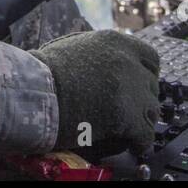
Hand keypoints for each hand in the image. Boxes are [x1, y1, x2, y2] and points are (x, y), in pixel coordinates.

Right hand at [31, 30, 160, 155]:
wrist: (35, 92)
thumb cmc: (43, 72)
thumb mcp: (75, 46)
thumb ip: (98, 52)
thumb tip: (106, 61)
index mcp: (116, 43)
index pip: (150, 58)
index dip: (146, 74)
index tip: (141, 85)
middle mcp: (128, 62)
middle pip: (151, 85)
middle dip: (142, 99)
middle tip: (130, 110)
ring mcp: (131, 90)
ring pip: (151, 110)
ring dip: (141, 120)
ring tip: (129, 130)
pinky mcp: (128, 117)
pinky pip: (146, 134)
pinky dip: (140, 141)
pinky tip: (132, 144)